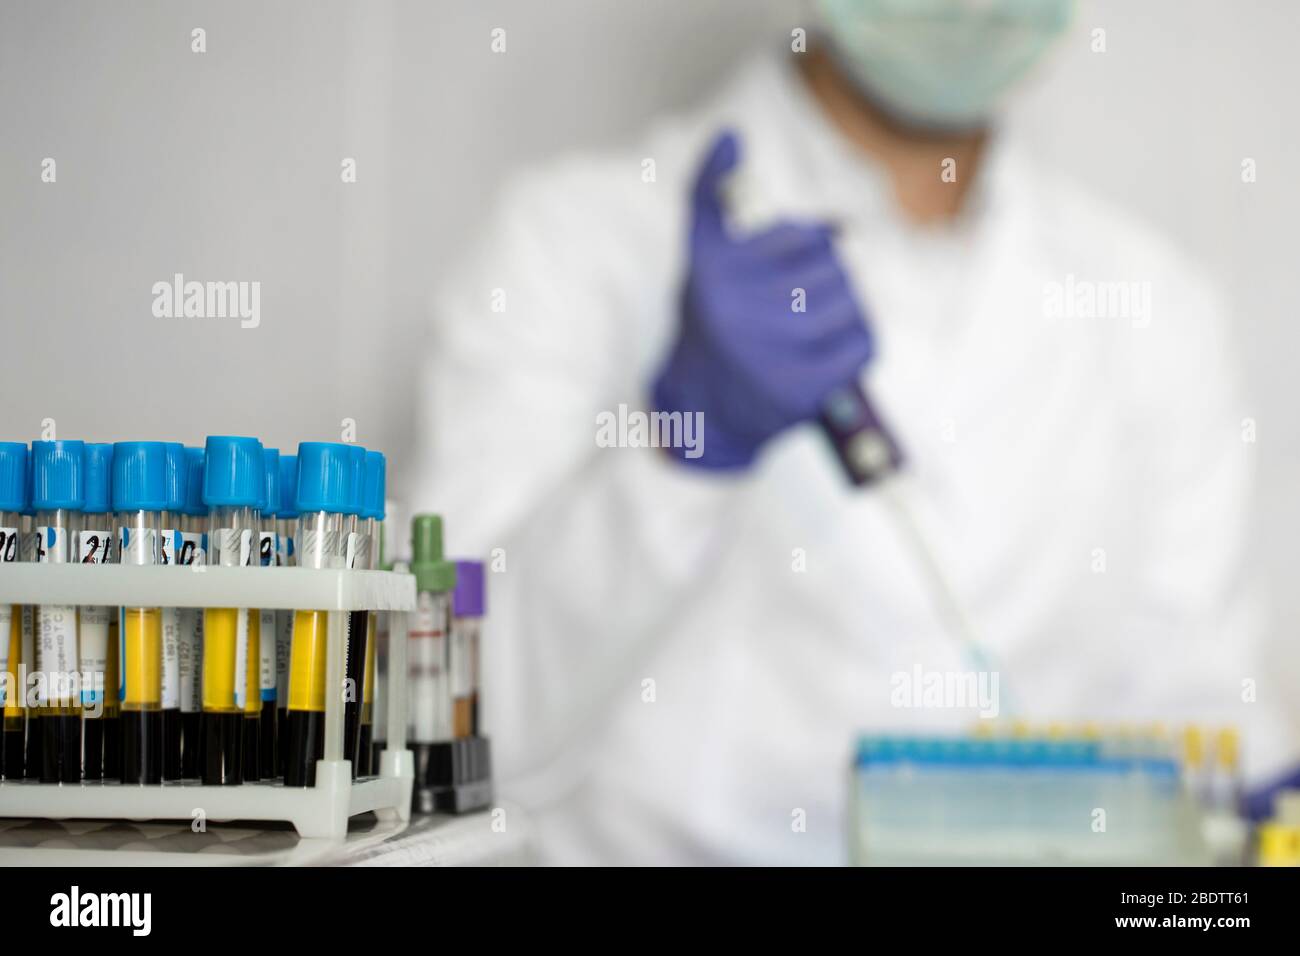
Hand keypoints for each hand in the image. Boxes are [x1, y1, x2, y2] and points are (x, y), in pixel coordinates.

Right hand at [652, 130, 874, 468]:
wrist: (703, 411)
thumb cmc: (713, 319)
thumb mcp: (702, 254)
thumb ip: (710, 192)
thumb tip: (731, 134)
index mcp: (715, 270)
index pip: (805, 235)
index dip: (809, 248)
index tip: (784, 274)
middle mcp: (736, 312)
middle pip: (833, 267)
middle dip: (830, 279)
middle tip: (805, 303)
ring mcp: (768, 354)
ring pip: (851, 304)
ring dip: (847, 311)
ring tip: (820, 327)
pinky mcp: (799, 391)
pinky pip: (863, 346)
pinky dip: (857, 345)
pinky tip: (832, 353)